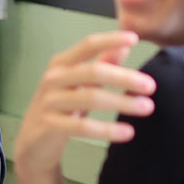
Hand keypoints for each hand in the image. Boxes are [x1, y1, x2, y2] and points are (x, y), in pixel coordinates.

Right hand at [13, 31, 155, 177]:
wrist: (33, 145)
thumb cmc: (61, 109)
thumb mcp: (80, 85)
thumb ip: (101, 64)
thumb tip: (126, 46)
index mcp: (61, 64)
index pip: (88, 45)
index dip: (110, 39)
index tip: (135, 38)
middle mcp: (53, 79)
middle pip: (93, 72)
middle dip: (125, 77)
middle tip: (151, 86)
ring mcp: (50, 102)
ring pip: (90, 98)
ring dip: (122, 102)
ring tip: (147, 107)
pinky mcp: (49, 126)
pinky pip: (83, 126)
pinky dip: (108, 129)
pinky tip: (128, 133)